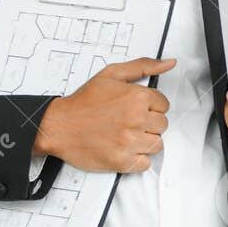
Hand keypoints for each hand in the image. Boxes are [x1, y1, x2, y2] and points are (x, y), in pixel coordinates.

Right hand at [33, 57, 172, 171]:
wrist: (58, 126)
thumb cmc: (83, 103)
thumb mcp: (111, 75)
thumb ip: (143, 66)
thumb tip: (169, 63)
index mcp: (137, 98)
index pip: (164, 105)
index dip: (151, 106)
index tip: (137, 108)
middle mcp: (136, 120)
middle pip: (162, 125)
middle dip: (148, 123)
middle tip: (129, 121)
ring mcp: (130, 142)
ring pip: (157, 145)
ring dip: (145, 141)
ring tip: (126, 135)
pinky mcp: (123, 162)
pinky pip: (145, 163)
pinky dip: (137, 159)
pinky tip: (124, 148)